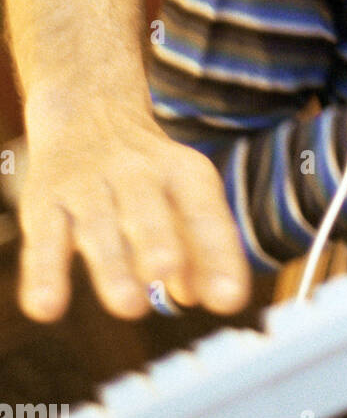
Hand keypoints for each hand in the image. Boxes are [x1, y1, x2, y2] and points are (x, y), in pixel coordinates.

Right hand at [18, 93, 249, 321]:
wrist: (88, 109)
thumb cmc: (147, 174)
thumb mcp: (182, 197)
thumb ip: (199, 249)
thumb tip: (206, 296)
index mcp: (182, 172)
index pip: (204, 213)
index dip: (219, 255)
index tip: (231, 300)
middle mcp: (137, 173)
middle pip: (148, 210)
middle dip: (158, 241)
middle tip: (167, 271)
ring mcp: (88, 184)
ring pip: (98, 225)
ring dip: (113, 265)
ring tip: (128, 306)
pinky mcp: (46, 200)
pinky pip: (44, 238)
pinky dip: (44, 272)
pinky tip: (46, 308)